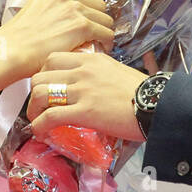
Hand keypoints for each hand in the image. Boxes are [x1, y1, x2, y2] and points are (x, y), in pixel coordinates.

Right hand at [0, 0, 115, 73]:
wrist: (12, 51)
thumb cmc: (19, 38)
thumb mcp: (33, 8)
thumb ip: (54, 5)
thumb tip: (70, 16)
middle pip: (98, 4)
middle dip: (97, 19)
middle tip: (91, 34)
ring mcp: (75, 9)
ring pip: (105, 20)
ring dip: (102, 32)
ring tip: (94, 44)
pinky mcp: (82, 26)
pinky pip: (105, 33)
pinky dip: (106, 42)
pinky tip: (100, 48)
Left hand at [26, 51, 147, 142]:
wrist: (157, 103)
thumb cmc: (143, 90)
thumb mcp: (116, 71)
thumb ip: (98, 73)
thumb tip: (88, 85)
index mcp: (91, 59)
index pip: (52, 58)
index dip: (43, 73)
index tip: (46, 86)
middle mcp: (82, 71)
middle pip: (41, 75)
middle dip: (35, 92)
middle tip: (40, 105)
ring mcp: (83, 91)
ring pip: (42, 93)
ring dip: (34, 109)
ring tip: (38, 120)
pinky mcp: (85, 112)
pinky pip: (50, 116)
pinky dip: (39, 125)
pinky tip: (40, 132)